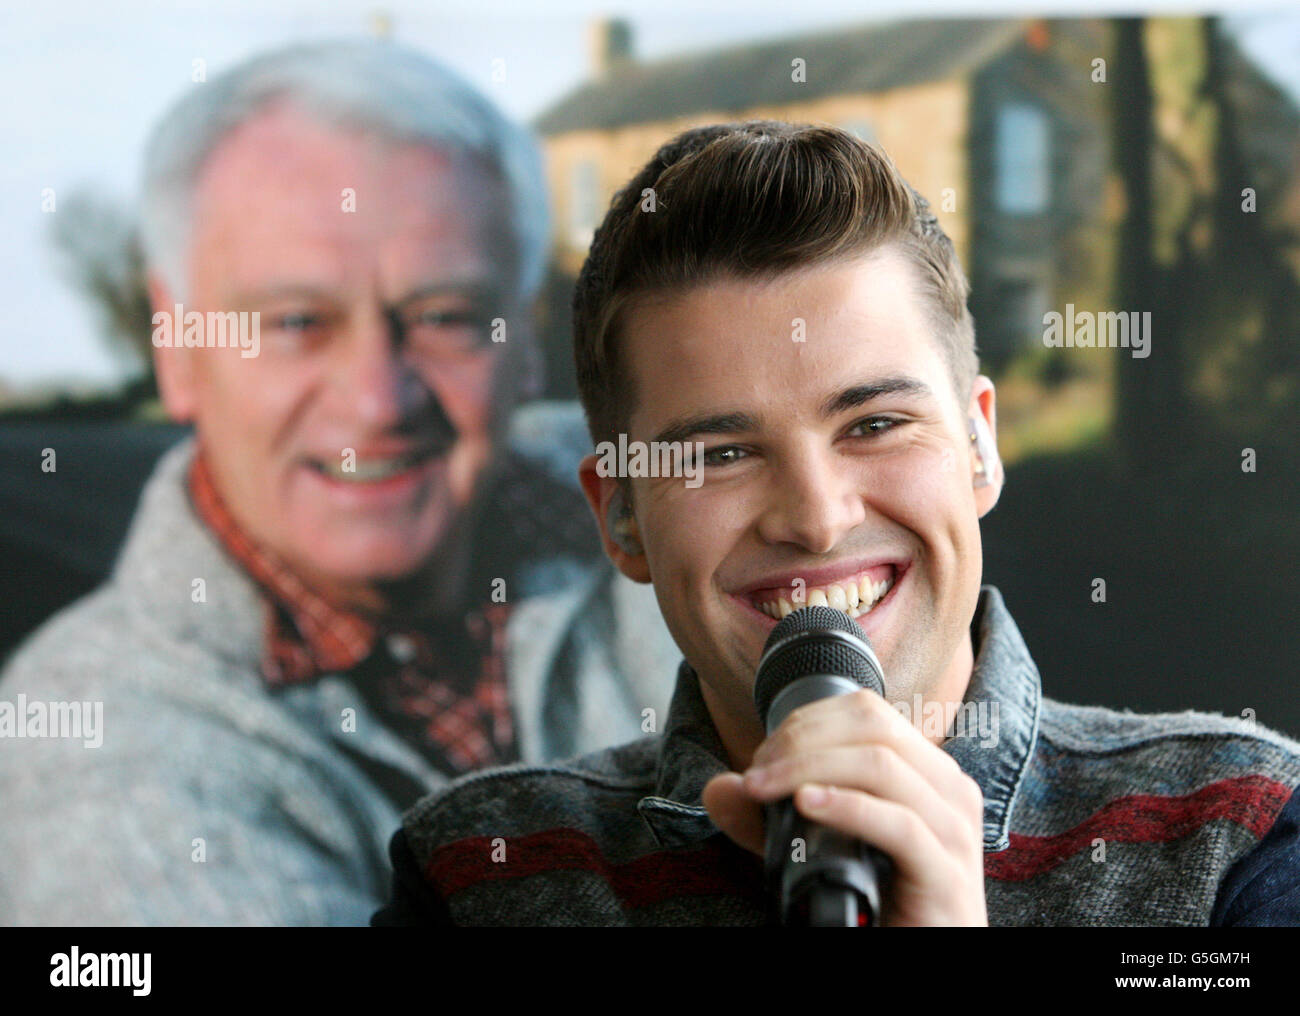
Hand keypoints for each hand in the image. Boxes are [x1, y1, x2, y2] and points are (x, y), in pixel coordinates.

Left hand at [702, 688, 986, 925]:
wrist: (917, 951)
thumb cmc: (877, 897)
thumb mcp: (811, 845)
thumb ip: (764, 816)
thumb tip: (717, 789)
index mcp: (927, 770)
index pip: (867, 711)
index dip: (806, 723)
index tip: (763, 757)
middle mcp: (949, 790)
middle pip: (873, 729)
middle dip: (801, 742)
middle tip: (757, 777)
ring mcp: (954, 831)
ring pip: (881, 766)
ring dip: (809, 769)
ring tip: (764, 790)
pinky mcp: (948, 875)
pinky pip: (901, 824)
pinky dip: (847, 806)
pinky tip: (806, 806)